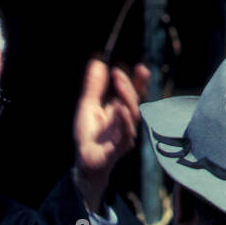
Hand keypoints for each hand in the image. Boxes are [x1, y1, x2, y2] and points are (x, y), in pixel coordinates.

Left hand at [72, 58, 150, 210]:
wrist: (85, 161)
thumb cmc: (89, 135)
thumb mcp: (88, 106)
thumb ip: (94, 87)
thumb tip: (97, 63)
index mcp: (120, 111)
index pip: (133, 93)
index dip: (139, 81)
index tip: (141, 67)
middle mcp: (126, 122)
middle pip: (133, 102)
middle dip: (128, 86)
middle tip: (117, 73)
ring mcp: (125, 135)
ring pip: (132, 116)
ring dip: (126, 99)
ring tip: (119, 84)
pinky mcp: (118, 148)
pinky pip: (125, 134)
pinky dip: (124, 121)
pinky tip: (120, 109)